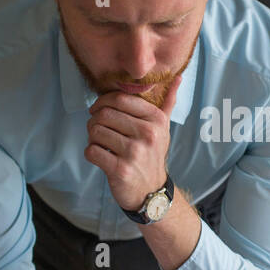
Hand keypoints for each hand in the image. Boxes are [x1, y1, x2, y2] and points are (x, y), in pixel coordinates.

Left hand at [85, 74, 182, 211]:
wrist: (151, 192)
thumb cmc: (152, 154)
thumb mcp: (163, 128)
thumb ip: (168, 102)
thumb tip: (178, 77)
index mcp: (156, 119)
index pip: (119, 98)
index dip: (102, 102)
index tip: (98, 110)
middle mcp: (148, 134)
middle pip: (104, 114)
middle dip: (95, 121)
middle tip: (98, 130)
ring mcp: (134, 153)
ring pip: (95, 132)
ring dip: (93, 138)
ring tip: (102, 144)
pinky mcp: (120, 170)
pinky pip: (92, 151)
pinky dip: (91, 153)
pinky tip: (101, 157)